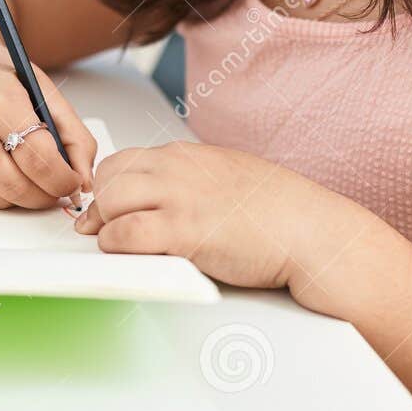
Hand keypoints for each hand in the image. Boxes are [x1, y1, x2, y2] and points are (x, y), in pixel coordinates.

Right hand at [0, 62, 95, 208]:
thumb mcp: (44, 92)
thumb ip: (74, 136)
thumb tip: (84, 184)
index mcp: (0, 102)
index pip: (39, 158)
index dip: (63, 179)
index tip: (73, 181)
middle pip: (17, 186)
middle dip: (45, 194)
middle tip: (56, 186)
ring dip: (21, 196)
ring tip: (27, 173)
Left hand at [74, 142, 324, 287]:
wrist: (309, 230)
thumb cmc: (275, 211)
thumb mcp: (225, 178)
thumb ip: (189, 182)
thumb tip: (158, 198)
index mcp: (185, 156)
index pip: (123, 160)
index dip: (110, 188)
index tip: (108, 210)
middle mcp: (177, 169)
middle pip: (109, 176)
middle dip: (102, 205)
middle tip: (106, 228)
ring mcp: (180, 197)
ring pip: (109, 200)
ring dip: (105, 225)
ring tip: (118, 244)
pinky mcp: (184, 231)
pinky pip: (125, 234)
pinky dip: (116, 246)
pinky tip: (128, 255)